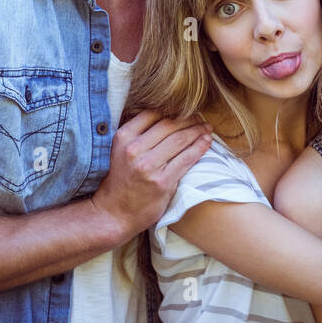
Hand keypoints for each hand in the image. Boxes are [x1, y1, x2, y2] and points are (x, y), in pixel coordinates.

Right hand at [89, 109, 212, 241]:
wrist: (113, 213)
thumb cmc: (121, 180)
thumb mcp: (119, 151)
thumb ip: (137, 134)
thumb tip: (164, 114)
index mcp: (123, 137)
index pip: (153, 114)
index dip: (172, 110)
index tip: (184, 110)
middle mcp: (134, 149)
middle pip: (169, 125)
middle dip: (189, 119)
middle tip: (200, 118)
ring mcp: (148, 166)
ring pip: (180, 140)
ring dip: (198, 131)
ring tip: (207, 128)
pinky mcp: (162, 181)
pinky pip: (187, 158)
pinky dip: (200, 147)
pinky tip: (207, 141)